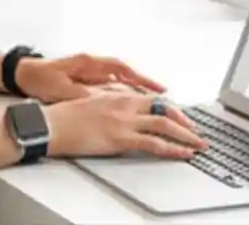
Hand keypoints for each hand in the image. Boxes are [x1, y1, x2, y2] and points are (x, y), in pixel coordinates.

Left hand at [16, 53, 164, 103]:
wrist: (21, 73)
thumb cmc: (38, 78)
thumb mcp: (61, 89)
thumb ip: (83, 95)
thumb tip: (102, 102)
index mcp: (87, 63)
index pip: (121, 68)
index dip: (140, 78)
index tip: (157, 88)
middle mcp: (91, 65)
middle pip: (125, 73)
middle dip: (144, 83)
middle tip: (163, 94)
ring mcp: (89, 71)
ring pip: (119, 79)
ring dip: (134, 88)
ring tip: (152, 100)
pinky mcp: (85, 79)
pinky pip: (110, 84)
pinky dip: (122, 91)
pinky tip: (129, 102)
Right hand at [44, 92, 208, 159]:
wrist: (50, 124)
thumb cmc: (64, 116)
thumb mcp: (92, 102)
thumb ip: (111, 103)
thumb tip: (123, 111)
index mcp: (118, 95)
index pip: (154, 100)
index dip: (172, 110)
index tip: (182, 119)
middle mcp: (125, 104)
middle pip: (165, 109)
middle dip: (185, 123)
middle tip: (197, 133)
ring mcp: (124, 120)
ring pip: (165, 125)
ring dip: (186, 136)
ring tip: (198, 145)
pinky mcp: (120, 137)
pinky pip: (154, 143)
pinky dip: (172, 149)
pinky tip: (182, 153)